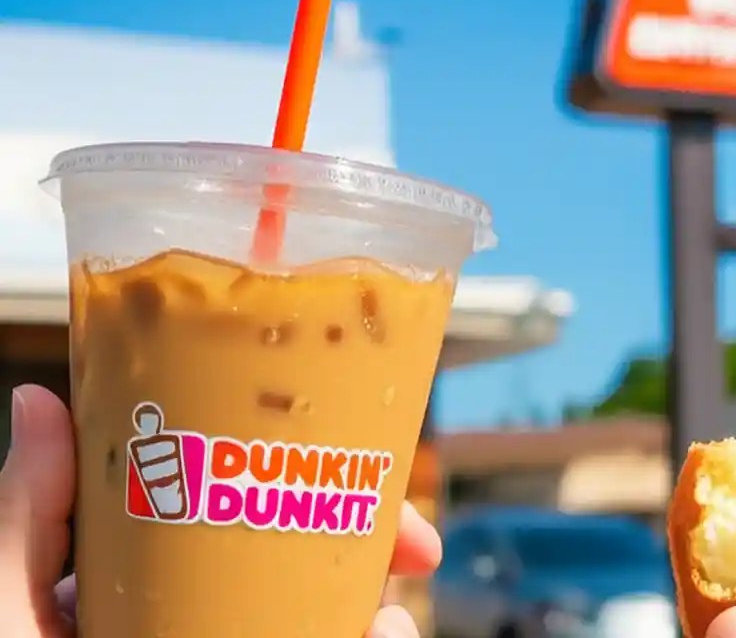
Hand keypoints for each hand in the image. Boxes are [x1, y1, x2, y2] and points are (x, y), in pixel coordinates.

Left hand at [0, 384, 439, 637]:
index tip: (350, 463)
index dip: (293, 481)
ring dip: (375, 611)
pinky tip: (381, 637)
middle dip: (366, 545)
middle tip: (416, 543)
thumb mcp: (11, 607)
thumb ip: (29, 516)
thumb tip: (38, 399)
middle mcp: (192, 620)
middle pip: (294, 566)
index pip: (222, 514)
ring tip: (392, 625)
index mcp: (130, 588)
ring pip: (321, 619)